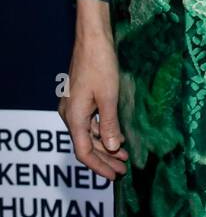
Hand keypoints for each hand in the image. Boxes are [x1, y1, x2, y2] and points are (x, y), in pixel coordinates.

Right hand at [59, 27, 128, 180]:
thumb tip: (113, 148)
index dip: (99, 166)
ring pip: (88, 134)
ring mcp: (74, 107)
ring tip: (124, 157)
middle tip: (123, 170)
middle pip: (86, 145)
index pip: (84, 152)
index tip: (115, 176)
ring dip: (105, 146)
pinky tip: (116, 136)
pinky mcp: (80, 99)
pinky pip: (90, 122)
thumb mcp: (108, 97)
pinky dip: (102, 132)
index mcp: (74, 118)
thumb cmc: (100, 65)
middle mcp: (70, 115)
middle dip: (105, 159)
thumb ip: (109, 124)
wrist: (92, 39)